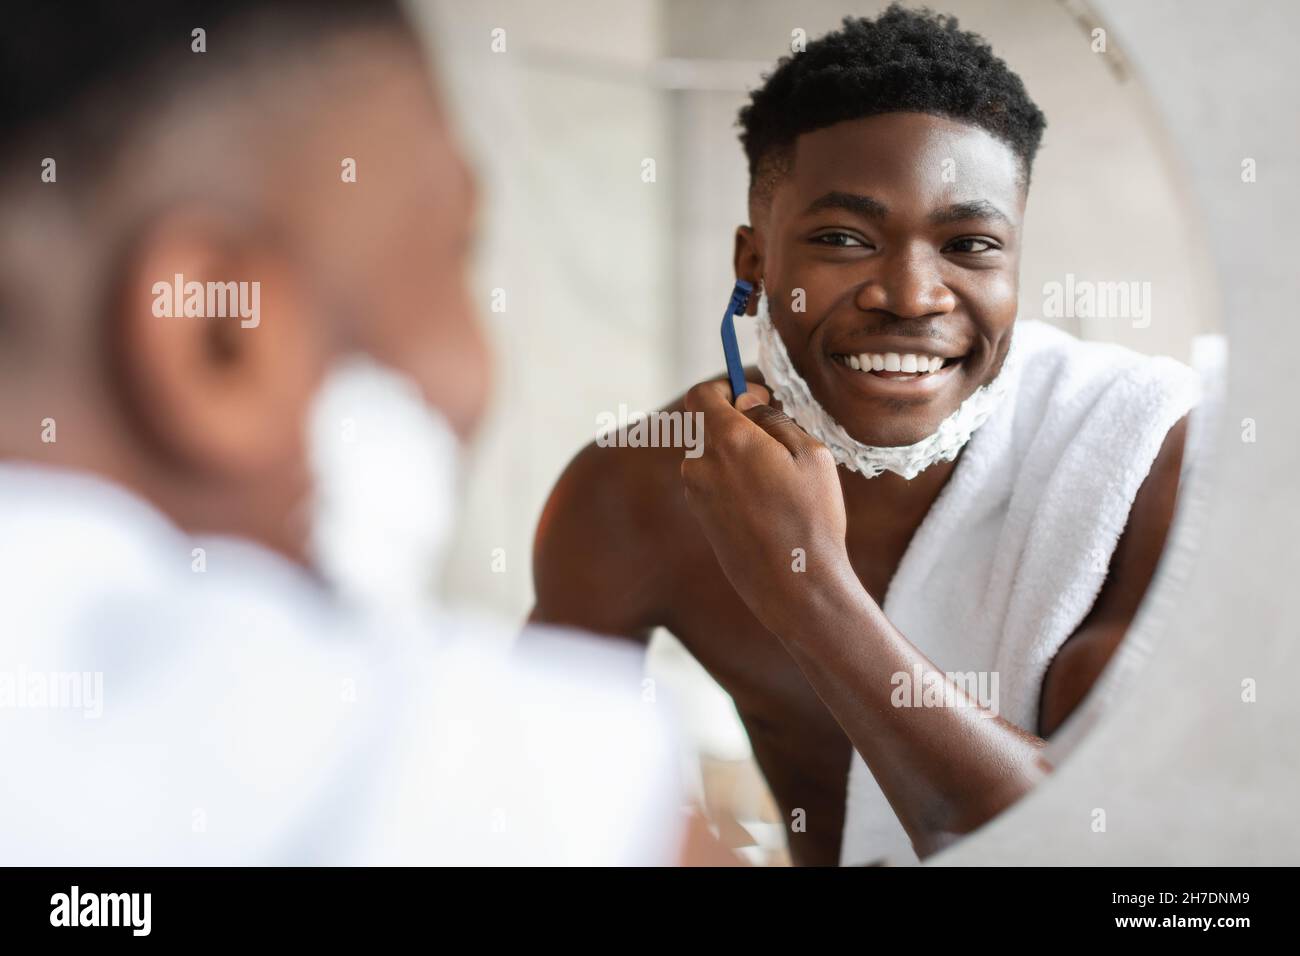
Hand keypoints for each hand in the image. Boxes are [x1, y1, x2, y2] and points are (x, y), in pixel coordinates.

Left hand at [681, 377, 852, 634]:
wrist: (794, 583)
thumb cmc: (811, 517)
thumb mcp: (810, 454)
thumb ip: (774, 419)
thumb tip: (748, 404)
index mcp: (728, 441)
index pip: (701, 394)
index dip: (726, 387)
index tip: (754, 397)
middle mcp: (701, 464)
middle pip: (706, 423)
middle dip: (736, 421)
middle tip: (776, 436)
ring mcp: (697, 493)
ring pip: (711, 453)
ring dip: (737, 453)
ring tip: (778, 477)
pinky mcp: (701, 516)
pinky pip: (713, 481)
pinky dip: (734, 479)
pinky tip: (767, 502)